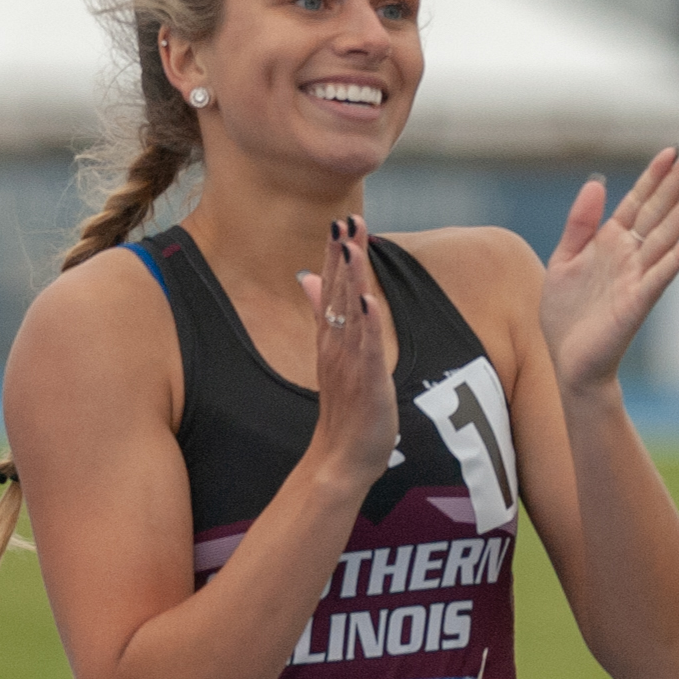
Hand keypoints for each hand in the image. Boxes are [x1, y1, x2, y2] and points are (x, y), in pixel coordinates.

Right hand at [298, 217, 399, 487]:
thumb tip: (306, 276)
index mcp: (331, 337)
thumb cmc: (344, 409)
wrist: (340, 459)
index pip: (332, 288)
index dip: (337, 255)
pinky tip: (371, 301)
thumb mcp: (332, 354)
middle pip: (339, 293)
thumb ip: (321, 313)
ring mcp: (350, 363)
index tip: (342, 221)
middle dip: (344, 256)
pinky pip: (367, 349)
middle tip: (346, 220)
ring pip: (351, 315)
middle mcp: (337, 345)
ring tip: (352, 247)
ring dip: (352, 281)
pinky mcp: (366, 383)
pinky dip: (369, 325)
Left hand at [540, 147, 678, 395]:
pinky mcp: (639, 300)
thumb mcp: (563, 260)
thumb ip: (580, 223)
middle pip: (659, 210)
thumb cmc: (566, 314)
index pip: (637, 201)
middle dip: (678, 180)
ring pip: (668, 235)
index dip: (653, 176)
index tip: (670, 149)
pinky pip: (664, 272)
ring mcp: (638, 276)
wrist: (568, 360)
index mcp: (609, 243)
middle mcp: (630, 255)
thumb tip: (596, 182)